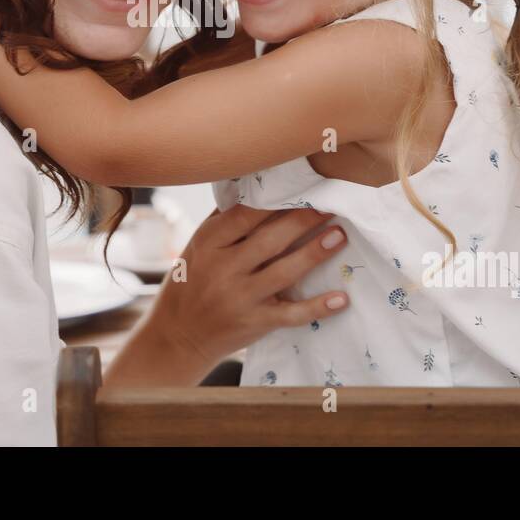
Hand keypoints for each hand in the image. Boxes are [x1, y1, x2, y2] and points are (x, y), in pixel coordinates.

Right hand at [104, 205, 348, 386]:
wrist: (178, 335)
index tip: (302, 186)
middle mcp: (223, 270)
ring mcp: (239, 298)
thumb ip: (224, 220)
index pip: (245, 215)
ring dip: (315, 253)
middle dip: (303, 220)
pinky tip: (342, 298)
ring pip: (284, 272)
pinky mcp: (255, 323)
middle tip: (330, 204)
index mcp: (208, 244)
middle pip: (270, 240)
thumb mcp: (198, 247)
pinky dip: (318, 307)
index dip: (276, 200)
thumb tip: (256, 184)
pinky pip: (291, 314)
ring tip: (339, 235)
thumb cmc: (192, 281)